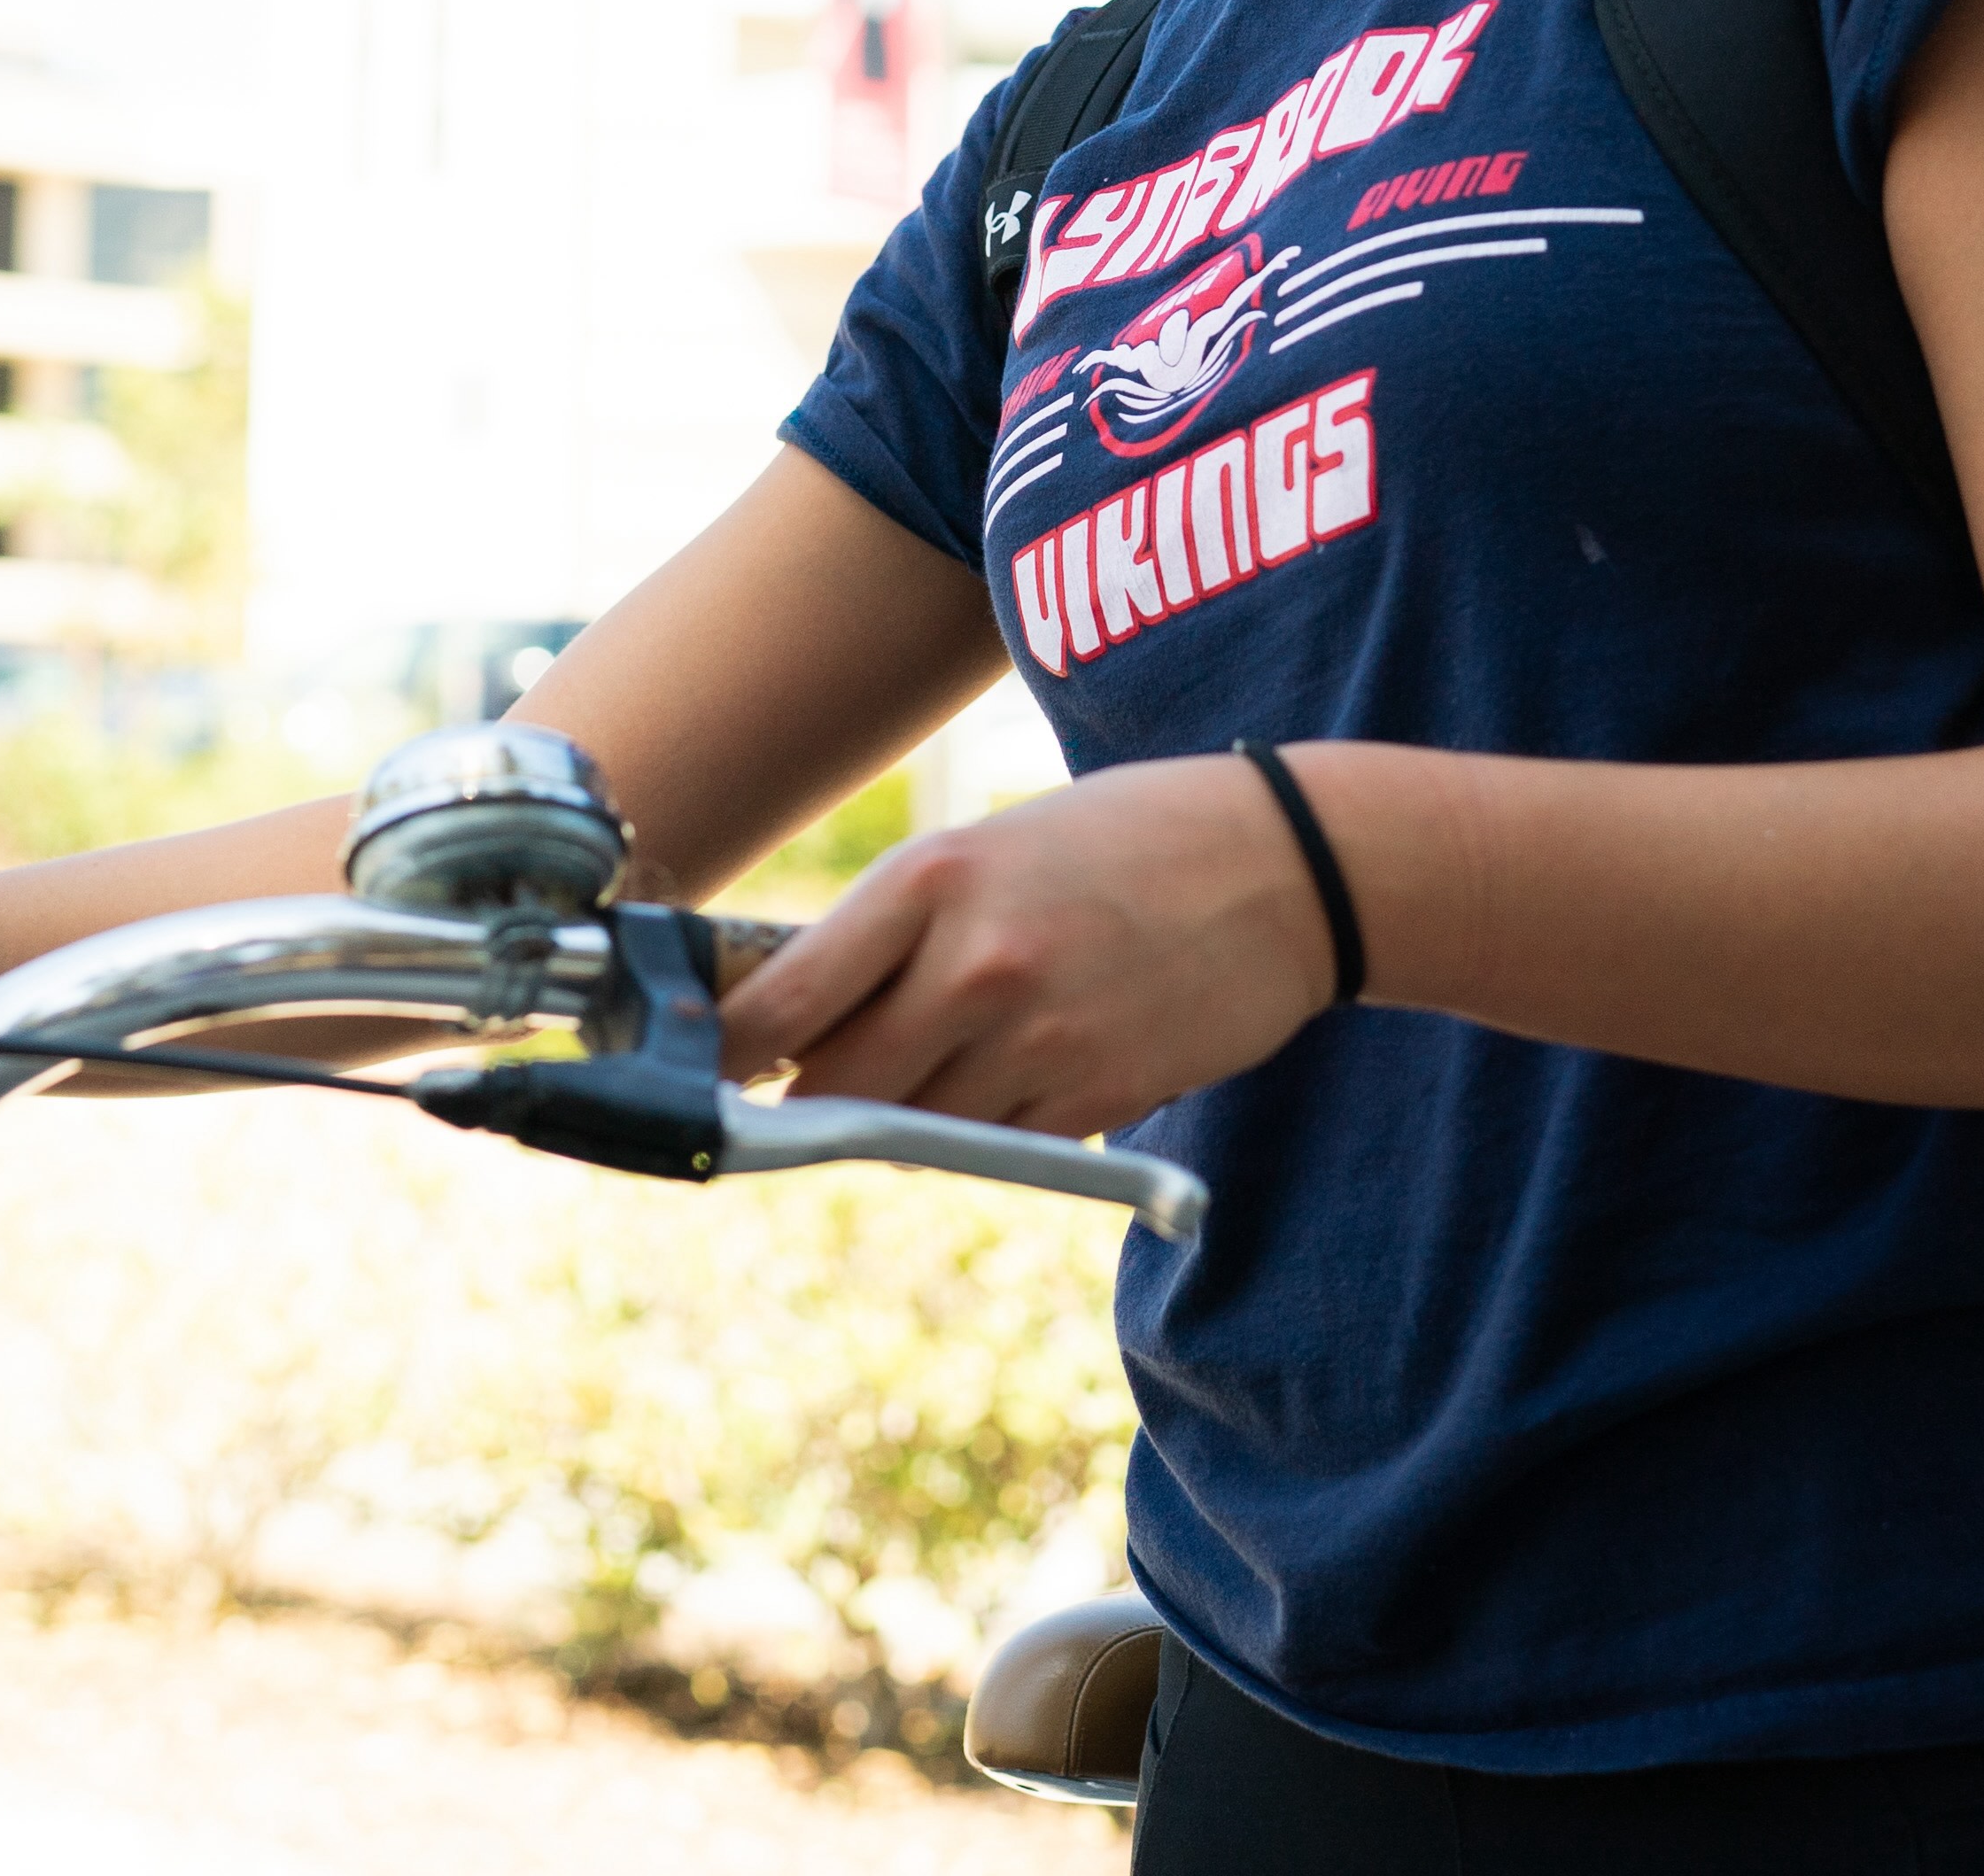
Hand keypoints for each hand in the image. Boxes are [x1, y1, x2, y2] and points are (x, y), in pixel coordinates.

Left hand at [719, 752, 1341, 1133]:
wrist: (1287, 865)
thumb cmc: (1121, 841)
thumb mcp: (989, 850)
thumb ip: (896, 931)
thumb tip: (791, 1023)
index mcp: (933, 880)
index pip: (783, 1003)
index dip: (726, 1055)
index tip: (696, 1070)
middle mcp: (974, 966)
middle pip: (835, 1089)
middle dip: (809, 1099)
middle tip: (802, 1085)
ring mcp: (1038, 1040)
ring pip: (913, 1130)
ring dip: (897, 1117)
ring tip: (933, 1062)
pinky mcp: (1094, 1098)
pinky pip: (995, 1143)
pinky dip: (981, 1126)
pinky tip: (1018, 1067)